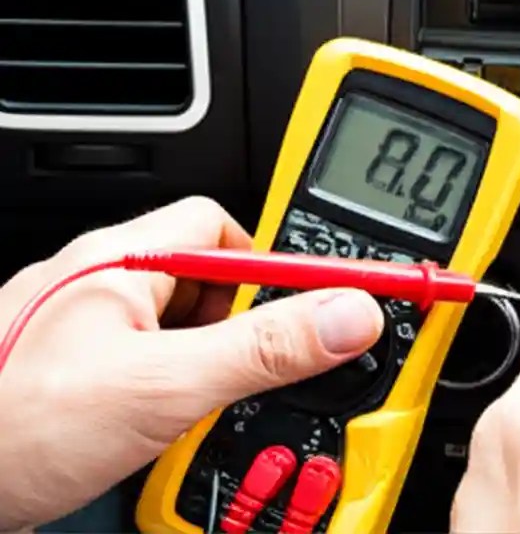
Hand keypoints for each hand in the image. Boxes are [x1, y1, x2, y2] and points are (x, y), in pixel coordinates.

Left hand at [0, 197, 384, 531]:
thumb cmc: (5, 432)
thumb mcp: (161, 387)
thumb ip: (263, 348)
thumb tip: (347, 313)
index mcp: (118, 259)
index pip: (224, 226)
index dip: (278, 264)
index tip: (327, 300)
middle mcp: (98, 286)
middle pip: (210, 281)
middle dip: (245, 327)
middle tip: (261, 370)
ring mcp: (82, 336)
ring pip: (179, 332)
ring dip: (209, 368)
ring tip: (206, 410)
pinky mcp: (73, 382)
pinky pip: (149, 370)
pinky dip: (175, 398)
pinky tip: (171, 431)